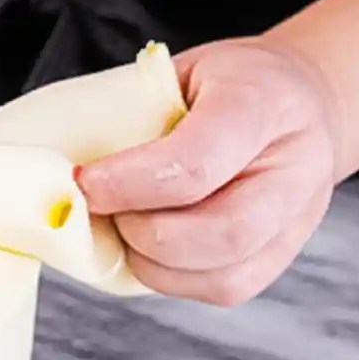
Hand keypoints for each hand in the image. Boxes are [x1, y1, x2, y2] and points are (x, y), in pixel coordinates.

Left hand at [78, 38, 337, 305]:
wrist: (296, 103)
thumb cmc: (221, 85)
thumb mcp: (178, 71)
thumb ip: (132, 116)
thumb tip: (61, 172)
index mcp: (263, 105)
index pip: (196, 162)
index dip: (128, 182)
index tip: (82, 182)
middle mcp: (294, 169)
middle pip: (221, 233)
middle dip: (141, 232)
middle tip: (102, 209)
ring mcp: (296, 220)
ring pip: (222, 275)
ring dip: (151, 261)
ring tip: (124, 225)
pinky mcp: (281, 257)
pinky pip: (222, 288)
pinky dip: (170, 276)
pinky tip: (146, 245)